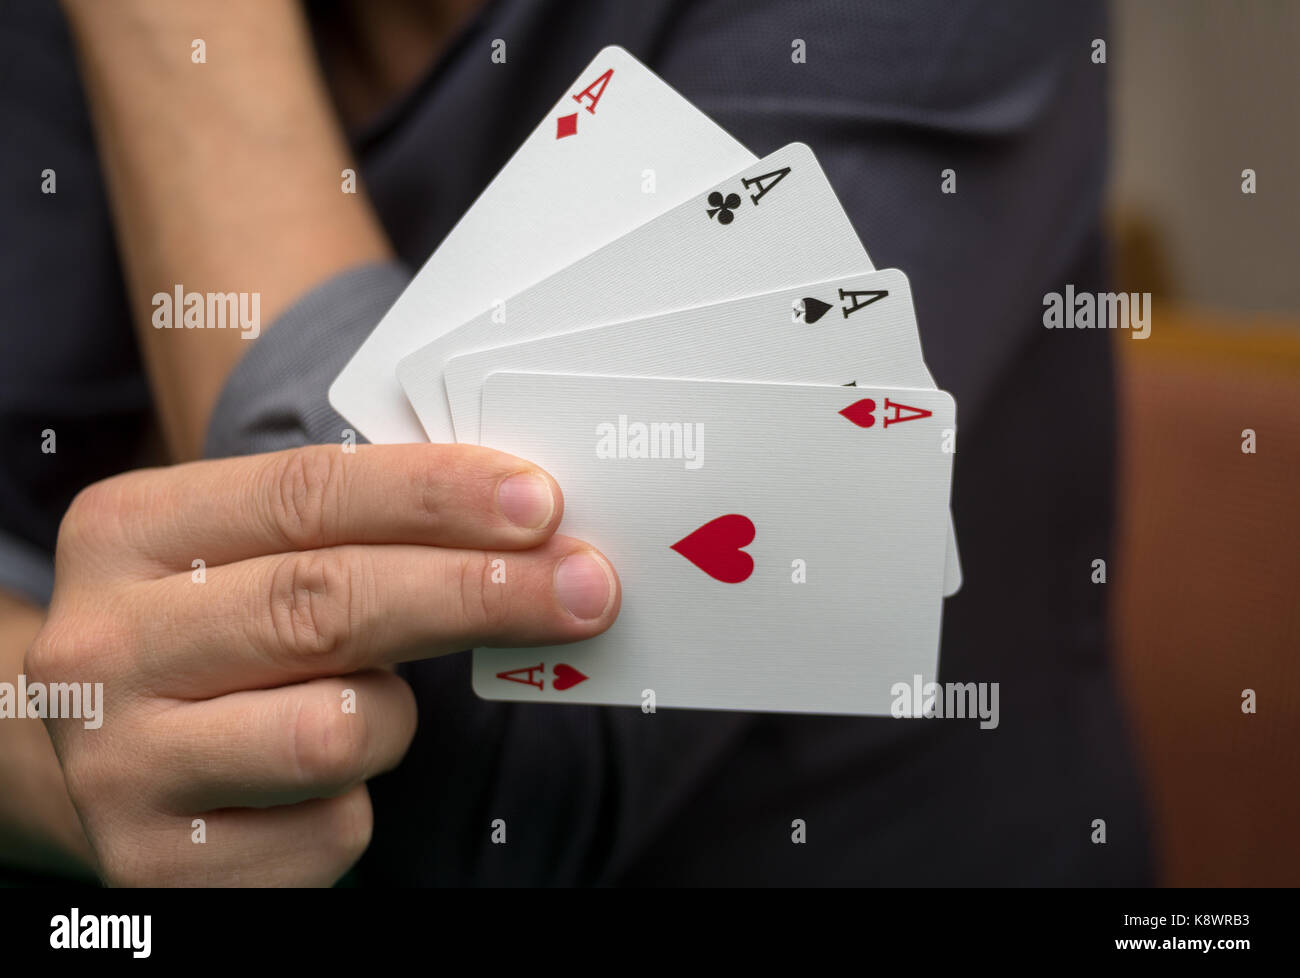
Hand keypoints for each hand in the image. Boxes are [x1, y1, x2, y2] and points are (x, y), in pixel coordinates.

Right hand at [26, 444, 618, 885]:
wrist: (93, 764)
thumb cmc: (212, 638)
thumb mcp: (244, 556)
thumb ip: (354, 529)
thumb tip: (526, 524)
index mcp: (129, 532)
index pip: (306, 493)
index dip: (435, 494)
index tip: (540, 503)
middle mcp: (106, 646)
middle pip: (327, 602)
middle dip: (477, 590)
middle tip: (585, 586)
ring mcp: (123, 764)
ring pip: (336, 729)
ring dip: (395, 718)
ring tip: (368, 706)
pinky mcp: (163, 864)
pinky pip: (332, 826)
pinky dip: (356, 803)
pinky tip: (313, 788)